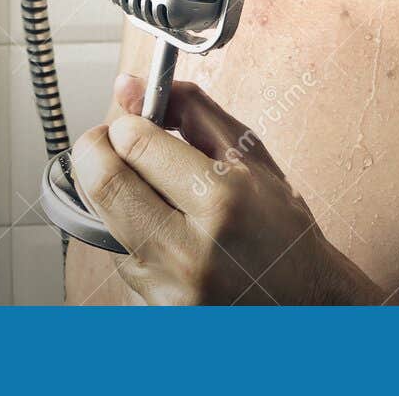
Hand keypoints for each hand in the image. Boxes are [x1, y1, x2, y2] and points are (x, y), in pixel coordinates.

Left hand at [72, 73, 381, 305]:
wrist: (304, 304)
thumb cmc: (281, 228)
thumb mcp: (250, 156)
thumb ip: (191, 111)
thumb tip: (131, 85)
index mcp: (222, 199)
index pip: (136, 144)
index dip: (126, 122)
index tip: (133, 120)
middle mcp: (189, 249)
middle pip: (103, 185)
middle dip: (94, 152)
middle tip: (109, 143)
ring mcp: (167, 290)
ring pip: (105, 225)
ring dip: (118, 200)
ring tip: (158, 200)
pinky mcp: (154, 314)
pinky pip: (120, 261)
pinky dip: (132, 241)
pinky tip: (168, 242)